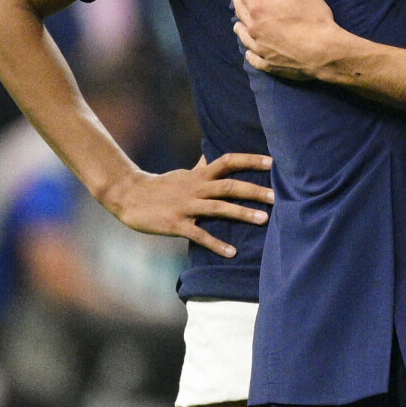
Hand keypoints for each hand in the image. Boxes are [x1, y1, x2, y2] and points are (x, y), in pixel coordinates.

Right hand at [104, 151, 273, 257]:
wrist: (128, 195)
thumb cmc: (160, 186)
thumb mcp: (184, 174)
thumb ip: (200, 167)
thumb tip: (210, 154)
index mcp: (199, 175)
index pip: (228, 161)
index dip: (250, 160)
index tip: (273, 162)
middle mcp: (196, 188)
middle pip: (229, 186)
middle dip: (254, 190)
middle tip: (277, 195)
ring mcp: (186, 206)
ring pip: (218, 207)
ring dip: (242, 213)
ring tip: (264, 220)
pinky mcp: (176, 224)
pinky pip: (200, 234)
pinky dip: (216, 244)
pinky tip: (232, 253)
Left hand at [230, 0, 347, 80]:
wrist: (325, 54)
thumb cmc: (315, 20)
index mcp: (259, 8)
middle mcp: (254, 28)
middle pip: (240, 10)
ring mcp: (260, 48)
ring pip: (244, 34)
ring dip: (240, 25)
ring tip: (238, 22)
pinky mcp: (268, 63)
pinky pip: (253, 57)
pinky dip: (249, 51)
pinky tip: (249, 50)